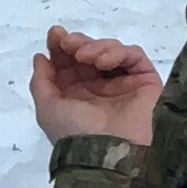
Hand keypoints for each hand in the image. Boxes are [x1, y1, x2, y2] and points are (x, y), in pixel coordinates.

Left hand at [28, 26, 163, 146]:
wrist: (111, 153)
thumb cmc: (76, 133)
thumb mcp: (48, 109)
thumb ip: (41, 82)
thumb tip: (41, 57)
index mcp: (77, 95)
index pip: (70, 63)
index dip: (61, 46)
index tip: (55, 34)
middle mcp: (100, 88)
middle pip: (90, 53)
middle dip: (78, 43)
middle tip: (69, 43)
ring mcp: (124, 84)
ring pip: (111, 51)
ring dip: (95, 46)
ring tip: (85, 56)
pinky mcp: (145, 81)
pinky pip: (134, 57)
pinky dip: (118, 52)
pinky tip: (103, 62)